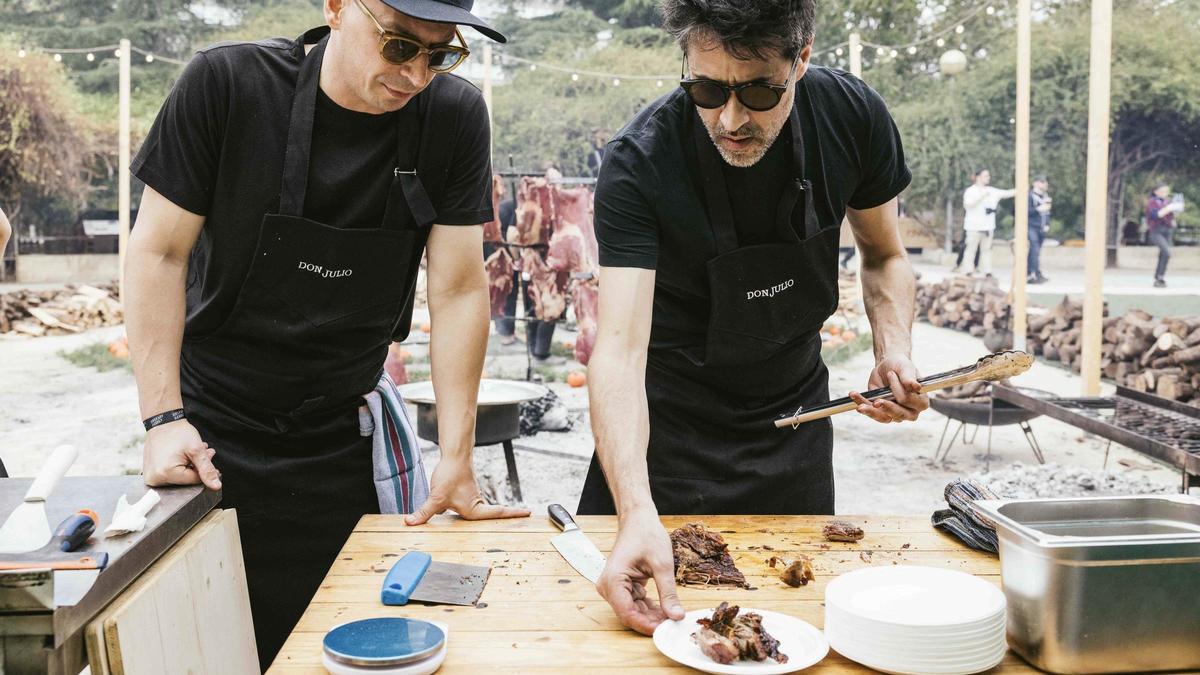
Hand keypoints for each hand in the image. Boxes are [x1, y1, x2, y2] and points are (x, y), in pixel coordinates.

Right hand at [143, 419, 221, 489]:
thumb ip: (207, 469)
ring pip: (179, 477)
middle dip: (198, 466)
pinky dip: (179, 466)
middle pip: (186, 479)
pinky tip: (183, 455)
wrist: (162, 422)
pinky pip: (170, 474)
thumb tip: (216, 487)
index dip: (205, 468)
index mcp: (166, 474)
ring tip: (192, 452)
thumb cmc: (178, 433)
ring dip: (190, 466)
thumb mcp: (196, 450)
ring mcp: (151, 477)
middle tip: (204, 451)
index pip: (194, 480)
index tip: (210, 454)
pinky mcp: (150, 474)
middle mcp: (155, 479)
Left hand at [405, 455, 529, 524]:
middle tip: (525, 515)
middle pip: (494, 513)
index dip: (513, 514)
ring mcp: (472, 496)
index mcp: (474, 509)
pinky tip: (466, 510)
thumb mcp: (436, 497)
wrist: (453, 455)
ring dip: (492, 512)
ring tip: (505, 515)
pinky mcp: (465, 490)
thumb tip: (410, 523)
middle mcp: (476, 504)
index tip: (529, 512)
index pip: (498, 514)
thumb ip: (424, 512)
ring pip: (482, 508)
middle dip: (508, 515)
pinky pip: (472, 502)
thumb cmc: (450, 476)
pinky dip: (477, 507)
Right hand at [597, 508, 684, 634]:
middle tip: (672, 624)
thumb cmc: (647, 534)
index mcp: (613, 579)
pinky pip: (634, 603)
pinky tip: (664, 609)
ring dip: (651, 615)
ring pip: (632, 611)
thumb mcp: (662, 564)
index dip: (646, 624)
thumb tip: (676, 616)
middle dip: (650, 621)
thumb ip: (668, 593)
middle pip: (628, 614)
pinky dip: (648, 607)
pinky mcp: (621, 586)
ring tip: (671, 616)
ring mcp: (613, 587)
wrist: (638, 519)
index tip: (665, 629)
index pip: (627, 613)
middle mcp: (608, 586)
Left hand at [849, 354, 929, 423]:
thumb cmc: (901, 367)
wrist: (888, 366)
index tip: (891, 374)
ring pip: (884, 418)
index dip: (899, 389)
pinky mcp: (881, 412)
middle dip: (887, 407)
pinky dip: (861, 404)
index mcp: (920, 401)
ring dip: (871, 412)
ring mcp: (895, 414)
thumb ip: (909, 377)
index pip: (909, 400)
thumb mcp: (905, 367)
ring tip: (860, 407)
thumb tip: (916, 386)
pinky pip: (871, 412)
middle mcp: (910, 411)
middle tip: (877, 401)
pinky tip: (854, 396)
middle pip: (899, 414)